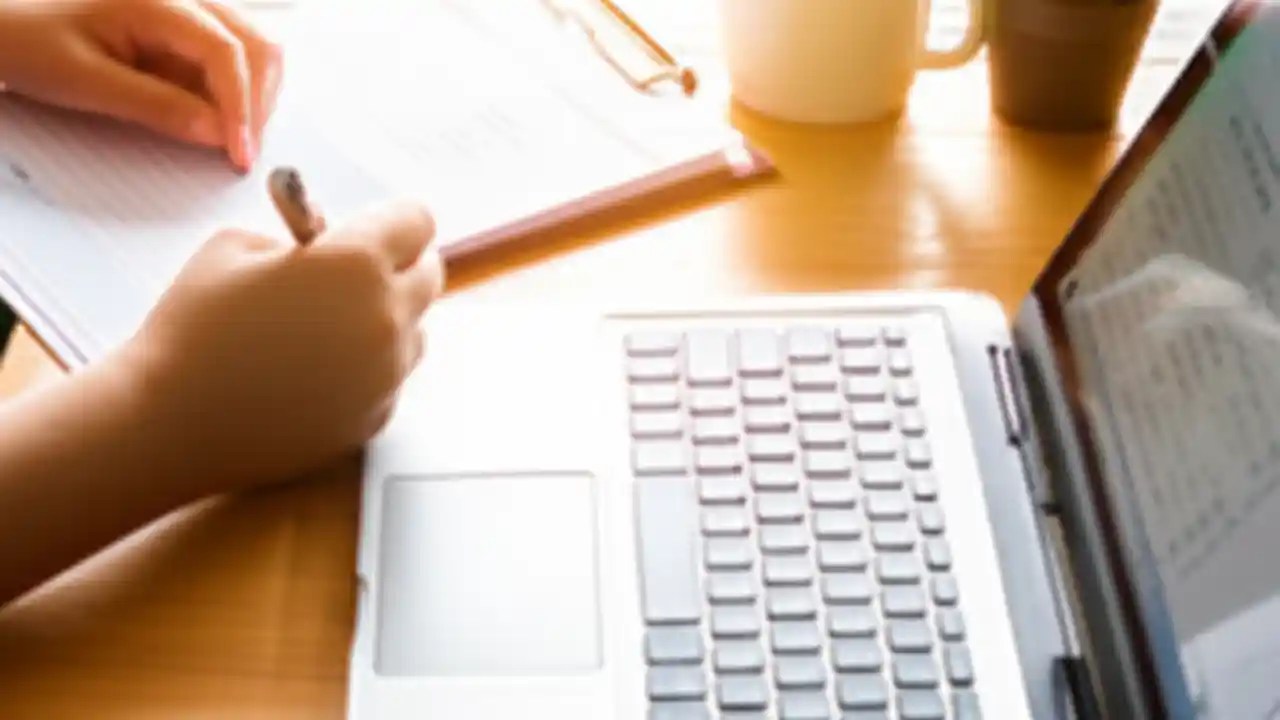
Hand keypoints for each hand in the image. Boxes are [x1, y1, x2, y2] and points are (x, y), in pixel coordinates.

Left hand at [0, 0, 281, 169]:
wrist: (2, 24)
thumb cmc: (28, 41)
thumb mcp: (84, 81)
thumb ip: (155, 106)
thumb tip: (217, 133)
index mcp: (157, 0)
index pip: (226, 51)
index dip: (241, 107)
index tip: (240, 153)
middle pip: (258, 45)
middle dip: (259, 102)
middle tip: (242, 151)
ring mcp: (188, 9)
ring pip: (255, 50)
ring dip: (254, 97)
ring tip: (231, 138)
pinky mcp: (185, 28)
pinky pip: (231, 57)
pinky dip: (236, 91)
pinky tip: (215, 118)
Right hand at [122, 202, 444, 492]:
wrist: (170, 420)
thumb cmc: (194, 325)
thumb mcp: (236, 246)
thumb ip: (297, 234)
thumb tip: (328, 240)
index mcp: (357, 264)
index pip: (417, 221)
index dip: (392, 219)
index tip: (377, 224)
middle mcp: (386, 318)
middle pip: (430, 274)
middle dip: (400, 263)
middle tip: (359, 268)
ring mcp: (386, 374)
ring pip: (416, 330)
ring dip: (388, 318)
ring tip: (330, 323)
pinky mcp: (376, 417)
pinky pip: (391, 377)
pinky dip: (369, 367)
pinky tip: (318, 368)